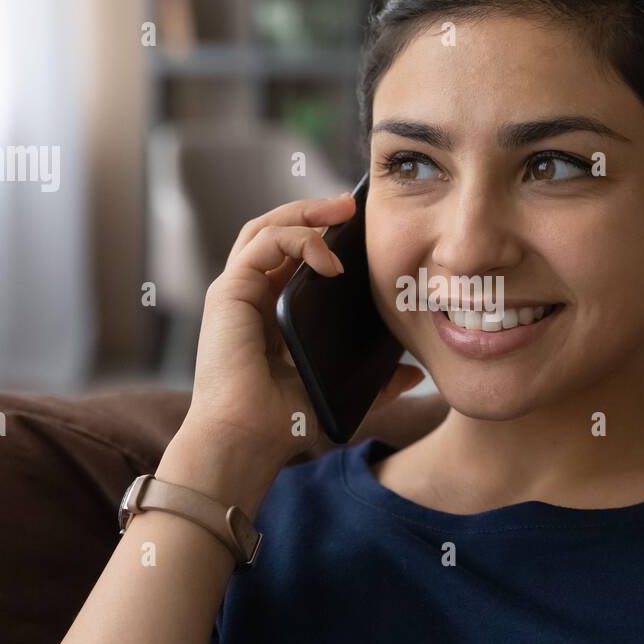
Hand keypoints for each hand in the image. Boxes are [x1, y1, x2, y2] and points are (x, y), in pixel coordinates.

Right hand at [170, 192, 425, 480]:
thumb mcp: (345, 393)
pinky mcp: (228, 292)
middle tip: (352, 205)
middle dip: (314, 212)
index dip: (323, 235)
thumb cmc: (286, 421)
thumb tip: (415, 373)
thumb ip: (378, 382)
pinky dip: (296, 240)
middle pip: (277, 231)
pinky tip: (330, 261)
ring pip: (265, 228)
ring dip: (304, 213)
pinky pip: (262, 245)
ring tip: (342, 211)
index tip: (361, 227)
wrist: (250, 439)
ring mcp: (237, 291)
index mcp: (273, 311)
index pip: (293, 255)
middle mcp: (252, 295)